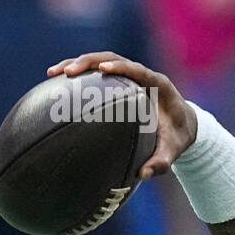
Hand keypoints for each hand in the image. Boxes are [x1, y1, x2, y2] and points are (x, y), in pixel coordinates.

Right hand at [46, 52, 196, 179]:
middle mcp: (143, 77)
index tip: (102, 69)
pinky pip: (97, 73)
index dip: (121, 67)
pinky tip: (55, 83)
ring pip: (101, 61)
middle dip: (89, 61)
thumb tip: (143, 175)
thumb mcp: (173, 151)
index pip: (139, 70)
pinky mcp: (120, 81)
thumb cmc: (177, 137)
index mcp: (159, 86)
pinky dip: (79, 75)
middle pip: (114, 59)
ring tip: (52, 73)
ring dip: (77, 64)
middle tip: (68, 72)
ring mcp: (130, 76)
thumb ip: (162, 162)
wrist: (182, 126)